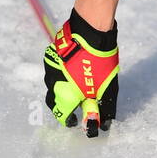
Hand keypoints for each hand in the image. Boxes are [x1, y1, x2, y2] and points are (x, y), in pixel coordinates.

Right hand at [44, 9, 118, 135]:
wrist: (90, 32)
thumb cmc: (100, 63)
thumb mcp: (106, 89)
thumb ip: (103, 108)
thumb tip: (104, 124)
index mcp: (64, 95)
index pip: (61, 115)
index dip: (69, 120)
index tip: (76, 120)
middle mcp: (52, 84)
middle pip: (53, 102)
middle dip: (63, 106)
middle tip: (75, 105)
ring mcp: (50, 69)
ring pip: (52, 85)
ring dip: (62, 89)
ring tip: (76, 85)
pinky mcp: (51, 56)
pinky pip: (54, 71)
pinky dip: (61, 75)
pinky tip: (73, 70)